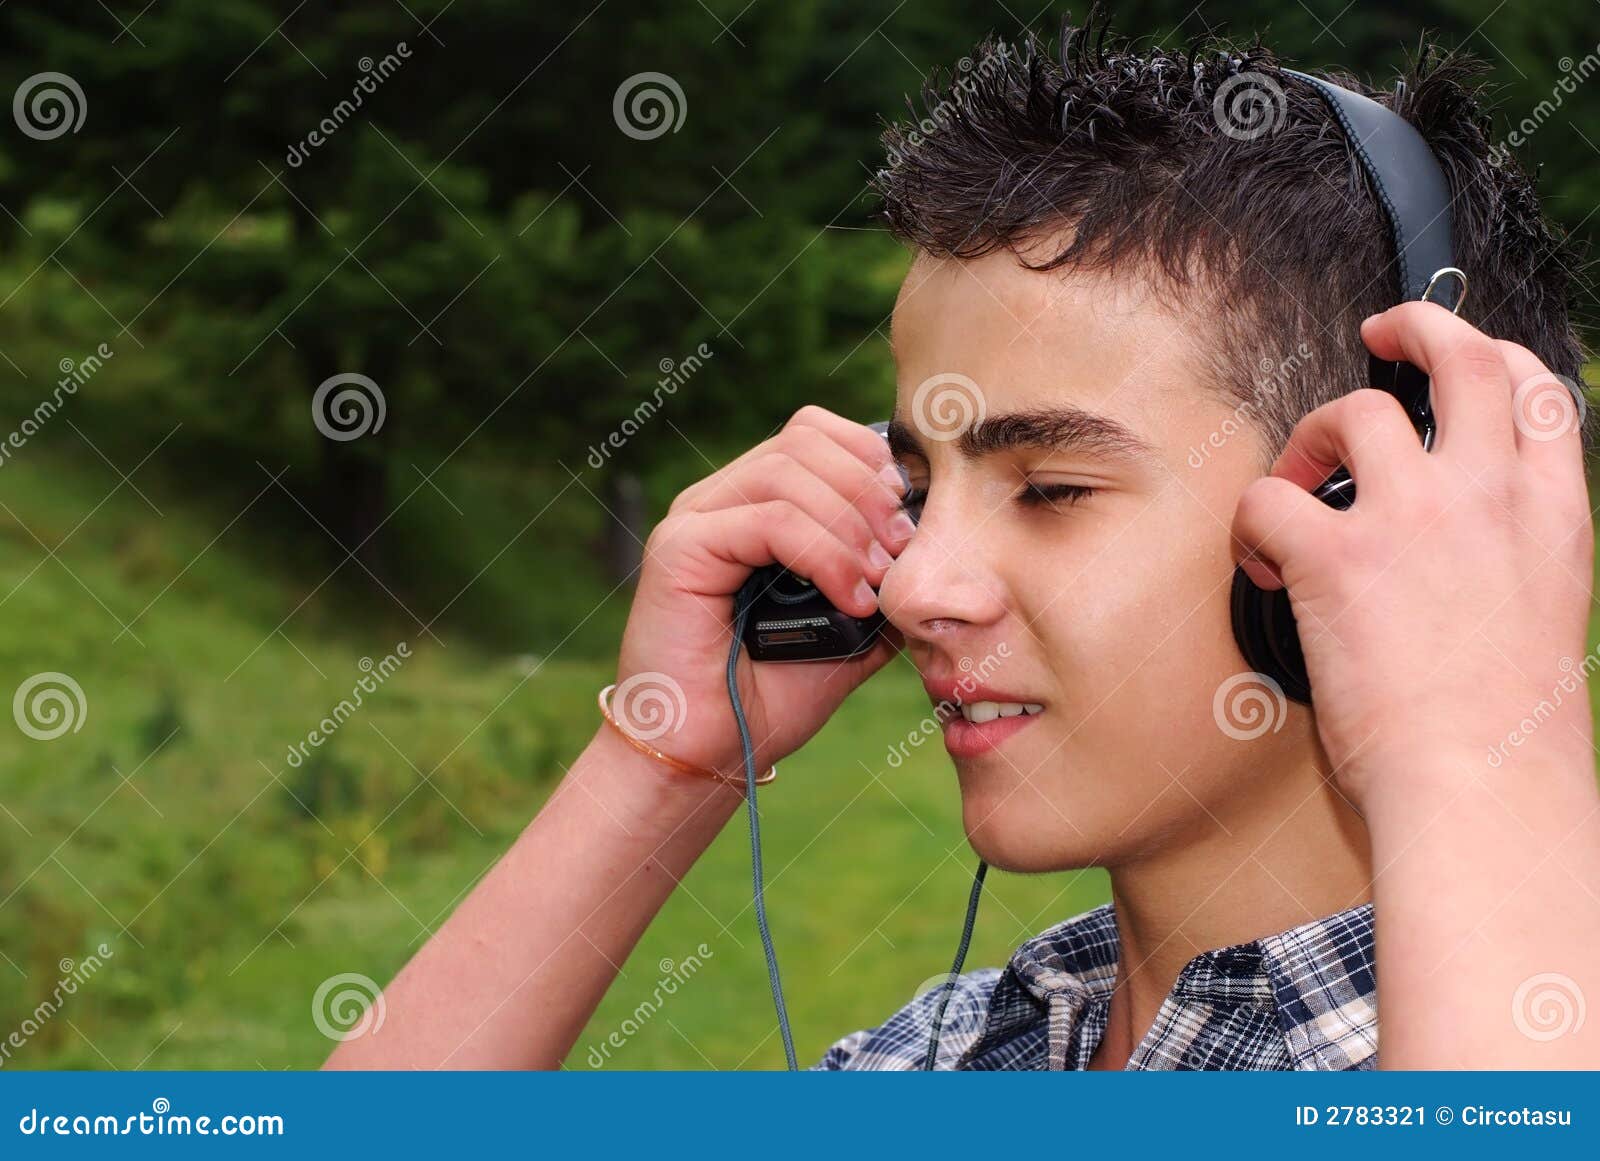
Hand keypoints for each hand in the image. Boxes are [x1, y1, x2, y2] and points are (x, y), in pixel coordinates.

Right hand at [612, 405, 912, 779]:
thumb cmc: (769, 697)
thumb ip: (883, 582)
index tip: (910, 519)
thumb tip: (938, 548)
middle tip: (901, 553)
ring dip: (851, 526)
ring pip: (789, 472)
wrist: (711, 755)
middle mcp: (718, 499)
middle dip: (870, 491)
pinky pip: (768, 520)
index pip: (816, 432)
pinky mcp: (679, 549)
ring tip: (878, 582)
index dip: (871, 459)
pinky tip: (850, 599)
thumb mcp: (850, 631)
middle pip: (805, 438)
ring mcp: (694, 519)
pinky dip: (824, 555)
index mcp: (751, 502)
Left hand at [1231, 301, 1593, 806]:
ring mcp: (1413, 519)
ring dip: (1313, 437)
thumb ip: (1510, 553)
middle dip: (1417, 323)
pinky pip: (1269, 496)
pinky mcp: (1336, 558)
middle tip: (1377, 331)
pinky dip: (1252, 520)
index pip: (1539, 392)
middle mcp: (1488, 498)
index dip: (1492, 357)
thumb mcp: (1543, 615)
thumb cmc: (1506, 731)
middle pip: (1461, 358)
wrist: (1482, 786)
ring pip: (1354, 411)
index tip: (1456, 359)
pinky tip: (1261, 559)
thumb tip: (1461, 541)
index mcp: (1553, 515)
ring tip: (1299, 482)